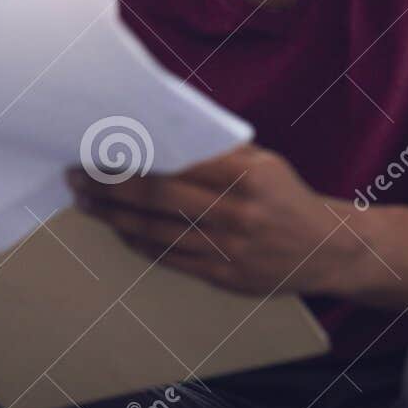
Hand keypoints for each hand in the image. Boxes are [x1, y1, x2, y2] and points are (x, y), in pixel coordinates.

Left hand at [68, 144, 360, 294]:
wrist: (330, 251)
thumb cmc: (283, 196)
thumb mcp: (262, 163)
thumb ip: (215, 151)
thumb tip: (155, 130)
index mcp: (247, 175)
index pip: (176, 162)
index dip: (133, 158)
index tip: (98, 149)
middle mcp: (238, 212)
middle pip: (158, 196)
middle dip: (110, 186)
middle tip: (77, 176)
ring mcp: (231, 248)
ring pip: (156, 231)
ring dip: (113, 216)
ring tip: (85, 202)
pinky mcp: (225, 277)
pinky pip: (168, 258)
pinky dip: (136, 242)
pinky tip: (116, 227)